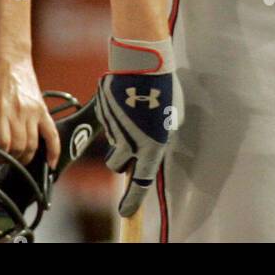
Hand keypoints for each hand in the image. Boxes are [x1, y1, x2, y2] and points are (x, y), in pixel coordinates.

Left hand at [0, 55, 59, 166]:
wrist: (7, 56)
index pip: (3, 143)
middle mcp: (18, 111)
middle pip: (19, 147)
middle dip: (10, 159)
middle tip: (2, 158)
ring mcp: (33, 111)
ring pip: (34, 145)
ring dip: (25, 157)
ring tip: (16, 158)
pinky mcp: (42, 109)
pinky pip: (52, 134)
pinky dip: (53, 151)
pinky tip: (50, 164)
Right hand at [95, 37, 180, 216]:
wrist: (143, 62)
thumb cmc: (164, 88)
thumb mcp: (171, 117)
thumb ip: (161, 134)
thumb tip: (152, 142)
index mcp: (151, 147)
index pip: (140, 183)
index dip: (132, 201)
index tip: (125, 211)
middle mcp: (130, 142)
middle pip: (116, 165)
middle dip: (120, 160)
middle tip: (129, 146)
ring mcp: (114, 128)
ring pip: (111, 142)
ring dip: (118, 136)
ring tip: (132, 112)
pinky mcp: (103, 113)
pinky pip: (107, 122)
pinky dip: (115, 116)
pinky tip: (126, 99)